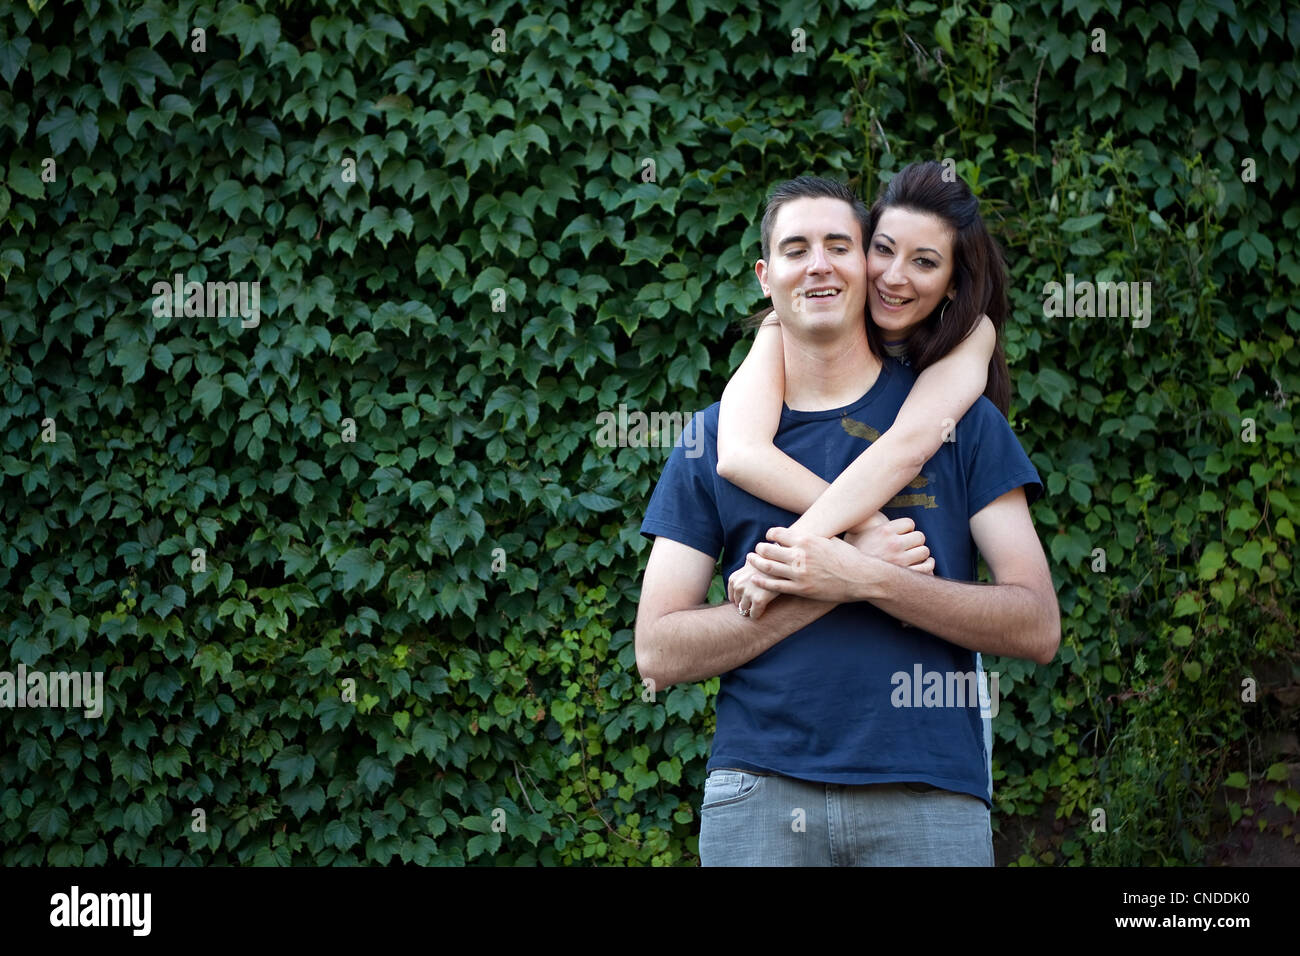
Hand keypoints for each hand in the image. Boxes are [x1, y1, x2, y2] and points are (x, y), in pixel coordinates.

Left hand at [728, 561, 777, 619]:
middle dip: (745, 603)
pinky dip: (756, 615)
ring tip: (758, 607)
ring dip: (750, 609)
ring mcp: (747, 593)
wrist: (783, 564)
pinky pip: (754, 614)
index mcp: (734, 578)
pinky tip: (761, 611)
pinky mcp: (758, 600)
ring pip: (744, 609)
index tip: (748, 599)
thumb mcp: (753, 559)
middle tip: (754, 603)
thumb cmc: (769, 562)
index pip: (732, 597)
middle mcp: (738, 586)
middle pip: (738, 603)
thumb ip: (746, 566)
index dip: (740, 598)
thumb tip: (747, 565)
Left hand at [744, 527, 876, 603]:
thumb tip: (804, 530)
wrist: (862, 577)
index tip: (768, 537)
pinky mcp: (801, 589)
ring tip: (750, 560)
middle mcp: (800, 555)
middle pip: (768, 549)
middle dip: (760, 549)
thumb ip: (814, 536)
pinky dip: (762, 581)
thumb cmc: (848, 557)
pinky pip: (775, 585)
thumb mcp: (830, 539)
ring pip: (768, 566)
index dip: (770, 535)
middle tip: (756, 550)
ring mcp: (799, 573)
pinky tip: (755, 579)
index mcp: (807, 540)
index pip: (778, 533)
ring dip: (756, 563)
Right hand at [844, 514, 934, 573]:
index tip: (903, 534)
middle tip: (910, 546)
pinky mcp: (905, 575)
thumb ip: (862, 521)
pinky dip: (928, 566)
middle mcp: (894, 544)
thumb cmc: (849, 555)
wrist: (846, 577)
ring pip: (924, 552)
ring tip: (916, 556)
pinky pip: (927, 568)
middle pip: (920, 537)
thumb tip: (856, 507)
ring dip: (922, 554)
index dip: (908, 529)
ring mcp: (901, 560)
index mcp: (884, 530)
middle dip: (916, 542)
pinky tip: (924, 565)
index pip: (910, 523)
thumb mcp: (853, 533)